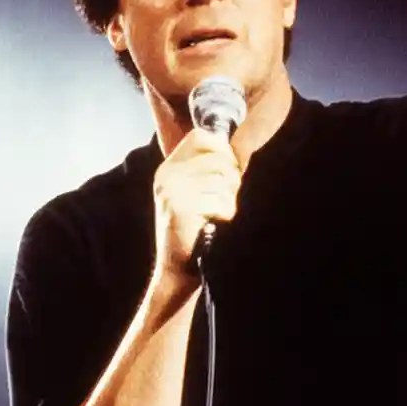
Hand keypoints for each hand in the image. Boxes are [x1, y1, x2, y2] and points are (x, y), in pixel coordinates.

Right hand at [152, 128, 242, 275]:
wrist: (176, 268)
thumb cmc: (193, 230)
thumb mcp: (192, 193)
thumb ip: (207, 170)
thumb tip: (238, 152)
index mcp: (169, 168)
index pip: (201, 137)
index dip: (222, 149)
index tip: (228, 170)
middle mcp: (167, 175)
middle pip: (218, 159)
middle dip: (232, 179)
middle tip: (226, 199)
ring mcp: (171, 191)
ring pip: (222, 180)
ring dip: (229, 200)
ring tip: (219, 213)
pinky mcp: (180, 208)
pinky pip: (219, 201)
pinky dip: (225, 214)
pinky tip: (215, 223)